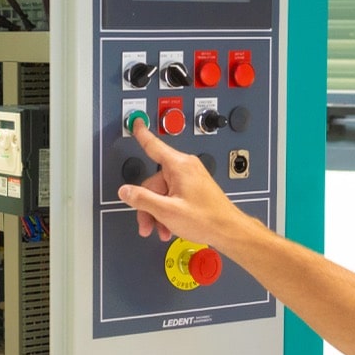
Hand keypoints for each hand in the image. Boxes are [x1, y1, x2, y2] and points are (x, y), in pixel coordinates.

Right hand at [116, 118, 243, 245]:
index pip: (154, 145)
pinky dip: (168, 210)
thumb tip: (125, 191)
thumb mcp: (167, 210)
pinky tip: (169, 225)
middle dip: (147, 204)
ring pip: (162, 192)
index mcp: (179, 166)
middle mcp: (185, 167)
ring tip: (160, 228)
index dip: (142, 134)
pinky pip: (172, 195)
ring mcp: (191, 177)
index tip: (136, 123)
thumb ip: (142, 199)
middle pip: (153, 181)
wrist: (228, 230)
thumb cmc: (206, 218)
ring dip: (157, 211)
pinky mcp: (194, 187)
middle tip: (146, 222)